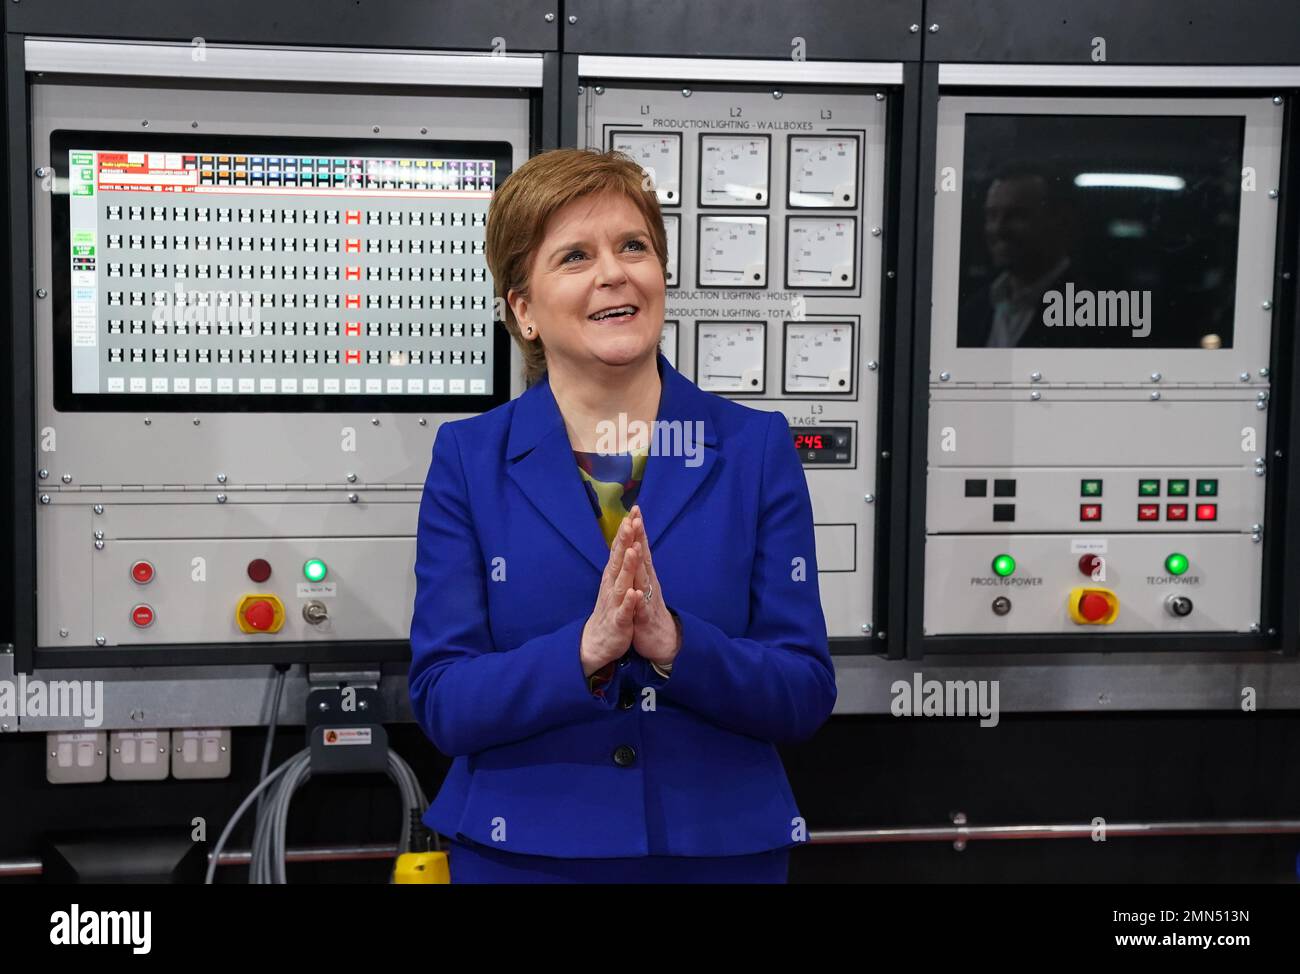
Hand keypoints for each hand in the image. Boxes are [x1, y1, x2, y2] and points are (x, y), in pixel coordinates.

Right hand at [580, 515, 642, 676]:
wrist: (598, 641)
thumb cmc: (611, 608)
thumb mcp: (615, 582)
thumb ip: (620, 562)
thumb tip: (624, 539)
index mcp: (613, 575)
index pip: (620, 549)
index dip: (627, 531)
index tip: (633, 512)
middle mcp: (612, 585)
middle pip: (619, 560)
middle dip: (625, 541)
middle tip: (631, 521)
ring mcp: (615, 602)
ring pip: (622, 582)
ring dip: (627, 567)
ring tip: (633, 551)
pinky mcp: (619, 621)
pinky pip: (625, 610)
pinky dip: (629, 602)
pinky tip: (634, 593)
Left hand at [626, 505, 680, 668]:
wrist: (662, 640)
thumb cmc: (648, 611)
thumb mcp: (643, 585)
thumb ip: (640, 566)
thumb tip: (637, 545)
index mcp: (645, 575)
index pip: (641, 548)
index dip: (637, 530)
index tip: (635, 510)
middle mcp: (649, 583)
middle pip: (643, 557)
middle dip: (639, 538)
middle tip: (636, 518)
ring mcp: (648, 599)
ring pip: (642, 579)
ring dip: (638, 564)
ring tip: (635, 548)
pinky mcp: (645, 618)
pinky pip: (641, 609)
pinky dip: (637, 601)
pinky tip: (635, 593)